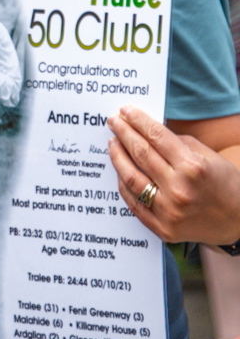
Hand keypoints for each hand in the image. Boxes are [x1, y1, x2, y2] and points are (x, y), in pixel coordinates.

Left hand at [107, 107, 239, 244]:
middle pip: (142, 154)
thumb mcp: (209, 157)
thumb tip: (148, 130)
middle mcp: (179, 189)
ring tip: (112, 143)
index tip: (125, 111)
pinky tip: (119, 171)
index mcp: (193, 167)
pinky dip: (123, 184)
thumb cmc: (226, 184)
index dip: (138, 121)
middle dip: (124, 134)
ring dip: (118, 157)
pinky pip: (133, 202)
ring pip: (132, 178)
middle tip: (113, 121)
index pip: (157, 137)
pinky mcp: (162, 228)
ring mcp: (169, 211)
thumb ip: (179, 143)